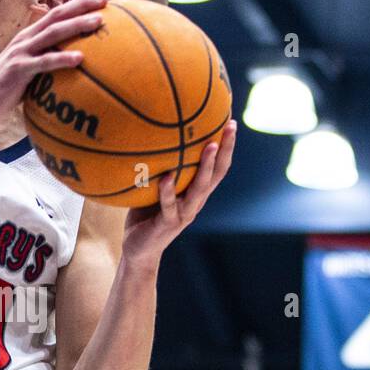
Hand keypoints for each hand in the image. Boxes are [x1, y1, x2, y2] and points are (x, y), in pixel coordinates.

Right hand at [0, 0, 107, 122]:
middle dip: (82, 5)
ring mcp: (21, 52)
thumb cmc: (5, 92)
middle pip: (57, 15)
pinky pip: (44, 62)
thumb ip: (46, 67)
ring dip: (77, 25)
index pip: (57, 14)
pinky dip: (62, 58)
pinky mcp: (18, 69)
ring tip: (98, 22)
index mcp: (29, 37)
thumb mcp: (28, 74)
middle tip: (105, 0)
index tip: (102, 0)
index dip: (78, 4)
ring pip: (53, 33)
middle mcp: (25, 39)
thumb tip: (72, 73)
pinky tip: (80, 59)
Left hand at [122, 120, 236, 269]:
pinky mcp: (167, 224)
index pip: (217, 166)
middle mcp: (195, 202)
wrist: (138, 250)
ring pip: (199, 189)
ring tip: (209, 146)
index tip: (231, 120)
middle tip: (230, 126)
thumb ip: (158, 166)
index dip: (226, 145)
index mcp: (195, 192)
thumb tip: (149, 133)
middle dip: (225, 149)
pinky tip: (167, 177)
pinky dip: (168, 191)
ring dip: (206, 167)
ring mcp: (183, 214)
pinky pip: (169, 206)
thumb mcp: (154, 186)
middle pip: (217, 173)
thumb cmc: (145, 213)